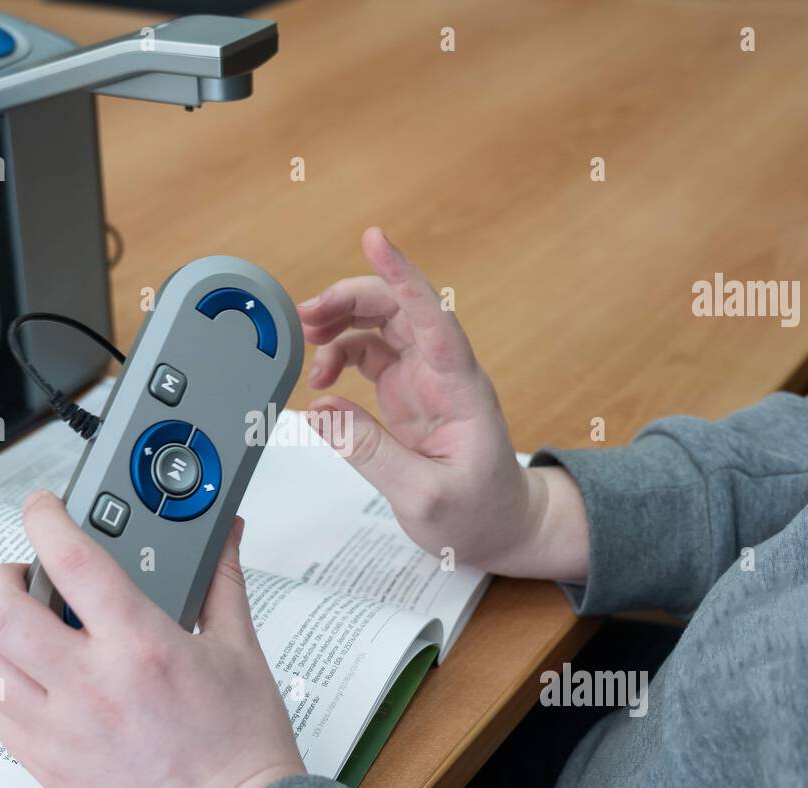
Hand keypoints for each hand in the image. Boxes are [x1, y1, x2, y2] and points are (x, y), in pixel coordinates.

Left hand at [0, 493, 303, 787]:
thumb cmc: (242, 749)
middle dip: (1, 575)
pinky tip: (37, 679)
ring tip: (27, 629)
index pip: (72, 559)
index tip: (42, 507)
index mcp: (142, 646)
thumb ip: (222, 582)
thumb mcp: (240, 651)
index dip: (46, 518)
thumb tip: (224, 536)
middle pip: (1, 608)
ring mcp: (62, 729)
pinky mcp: (48, 765)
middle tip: (23, 574)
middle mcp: (92, 685)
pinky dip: (6, 685)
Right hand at [301, 227, 587, 581]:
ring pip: (381, 325)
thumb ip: (369, 451)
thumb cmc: (478, 514)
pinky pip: (370, 355)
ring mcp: (426, 379)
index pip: (432, 318)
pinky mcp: (408, 393)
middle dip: (350, 298)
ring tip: (307, 346)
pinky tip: (322, 378)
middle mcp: (444, 373)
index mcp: (461, 389)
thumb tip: (319, 408)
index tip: (374, 239)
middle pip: (397, 309)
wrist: (502, 528)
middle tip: (304, 317)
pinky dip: (341, 355)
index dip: (402, 276)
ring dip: (341, 322)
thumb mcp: (422, 497)